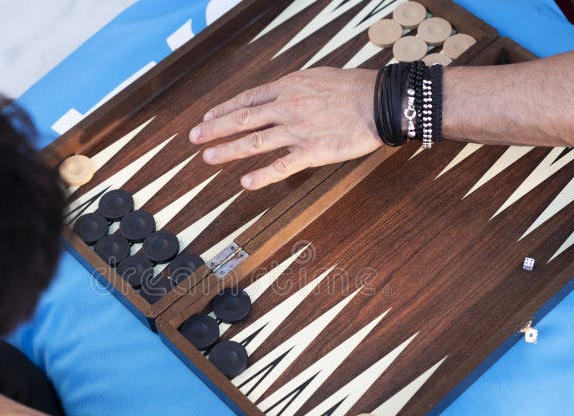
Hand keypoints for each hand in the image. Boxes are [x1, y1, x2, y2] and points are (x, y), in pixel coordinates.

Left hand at [189, 66, 381, 189]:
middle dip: (214, 129)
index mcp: (288, 87)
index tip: (207, 118)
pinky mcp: (312, 152)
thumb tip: (280, 91)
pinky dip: (262, 175)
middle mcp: (287, 107)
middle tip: (193, 139)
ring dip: (227, 151)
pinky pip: (281, 166)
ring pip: (254, 142)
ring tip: (208, 158)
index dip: (224, 109)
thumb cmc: (353, 87)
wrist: (380, 101)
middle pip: (242, 119)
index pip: (247, 99)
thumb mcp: (317, 76)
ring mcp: (297, 130)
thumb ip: (295, 86)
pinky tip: (245, 182)